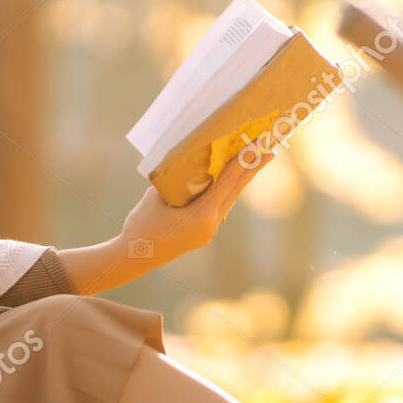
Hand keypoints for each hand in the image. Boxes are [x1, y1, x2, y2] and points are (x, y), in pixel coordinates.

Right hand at [119, 141, 276, 266]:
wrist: (133, 258)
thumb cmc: (141, 224)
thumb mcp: (156, 195)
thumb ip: (176, 179)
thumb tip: (188, 163)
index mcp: (202, 215)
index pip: (228, 181)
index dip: (244, 160)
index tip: (259, 144)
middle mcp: (212, 225)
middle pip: (236, 191)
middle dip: (253, 168)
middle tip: (270, 148)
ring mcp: (209, 232)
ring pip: (229, 200)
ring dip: (241, 180)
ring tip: (255, 162)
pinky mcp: (204, 234)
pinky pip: (219, 208)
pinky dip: (226, 192)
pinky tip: (231, 182)